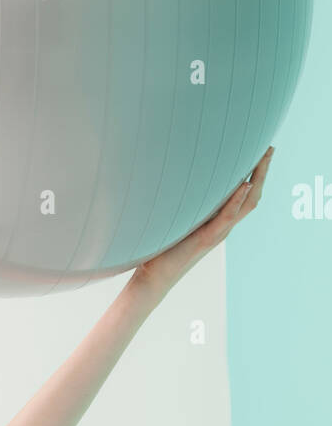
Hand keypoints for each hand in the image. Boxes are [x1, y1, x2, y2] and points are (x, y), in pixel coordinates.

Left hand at [131, 146, 273, 296]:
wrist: (155, 276)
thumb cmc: (162, 249)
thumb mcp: (178, 220)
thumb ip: (185, 205)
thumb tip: (179, 180)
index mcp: (218, 221)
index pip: (244, 193)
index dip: (254, 173)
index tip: (260, 151)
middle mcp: (223, 226)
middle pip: (252, 195)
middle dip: (262, 171)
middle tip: (270, 148)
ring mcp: (217, 233)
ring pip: (245, 204)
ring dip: (256, 179)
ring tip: (264, 158)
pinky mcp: (206, 238)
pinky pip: (227, 216)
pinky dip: (237, 200)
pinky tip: (245, 184)